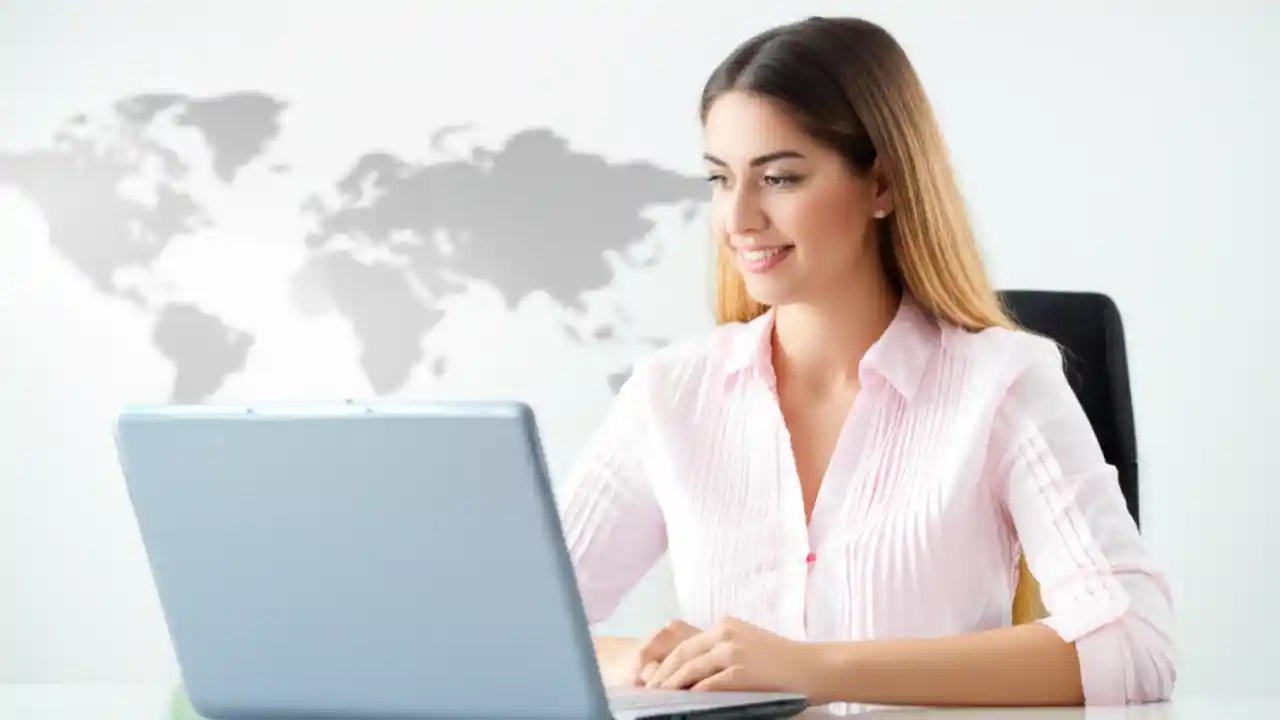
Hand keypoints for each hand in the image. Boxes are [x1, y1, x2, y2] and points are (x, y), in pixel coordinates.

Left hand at [643, 616, 827, 696]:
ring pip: (690, 669)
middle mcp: (725, 633)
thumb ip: (722, 650)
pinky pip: (707, 685)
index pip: (685, 644)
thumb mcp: (748, 644)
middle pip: (681, 655)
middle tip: (648, 693)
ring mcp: (732, 651)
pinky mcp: (740, 671)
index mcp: (725, 625)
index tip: (653, 679)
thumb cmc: (783, 661)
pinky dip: (693, 695)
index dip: (665, 663)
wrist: (814, 667)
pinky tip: (685, 704)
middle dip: (662, 676)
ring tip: (660, 701)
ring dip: (671, 687)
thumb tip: (694, 672)